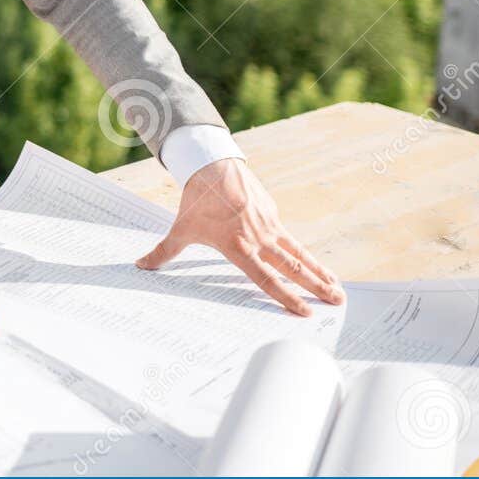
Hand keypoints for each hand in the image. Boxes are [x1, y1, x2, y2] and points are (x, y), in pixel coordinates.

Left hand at [136, 157, 343, 315]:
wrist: (213, 166)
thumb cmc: (196, 201)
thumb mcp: (181, 228)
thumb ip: (164, 251)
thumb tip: (140, 266)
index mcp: (237, 246)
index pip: (265, 278)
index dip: (285, 297)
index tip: (303, 311)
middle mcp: (258, 238)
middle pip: (292, 268)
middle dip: (315, 287)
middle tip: (336, 302)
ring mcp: (269, 226)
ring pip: (299, 254)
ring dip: (320, 272)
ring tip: (338, 288)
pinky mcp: (273, 215)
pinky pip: (292, 240)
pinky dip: (307, 254)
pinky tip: (318, 267)